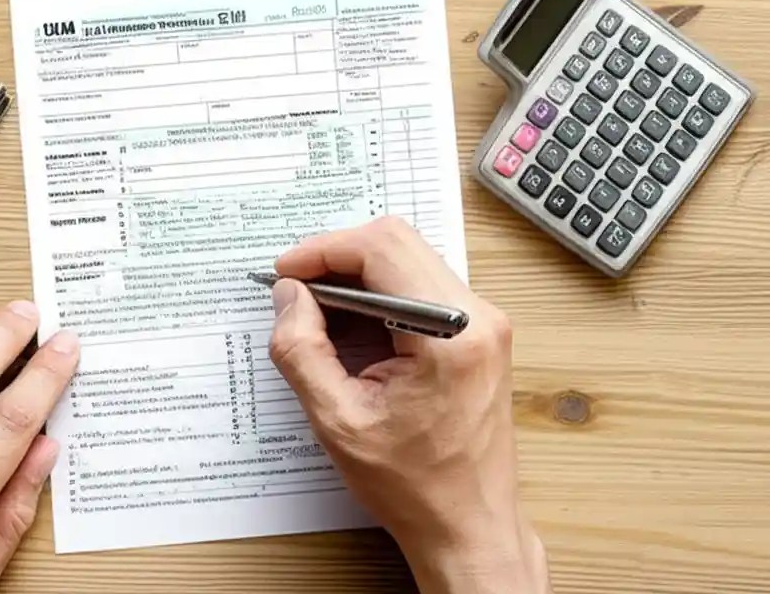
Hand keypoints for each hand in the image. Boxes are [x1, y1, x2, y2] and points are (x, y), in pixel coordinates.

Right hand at [268, 218, 549, 593]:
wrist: (470, 525)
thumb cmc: (415, 486)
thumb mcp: (338, 420)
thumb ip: (302, 350)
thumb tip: (289, 296)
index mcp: (450, 334)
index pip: (382, 249)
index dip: (323, 251)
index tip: (285, 275)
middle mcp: (478, 318)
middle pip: (396, 243)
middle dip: (336, 259)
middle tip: (295, 292)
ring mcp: (484, 323)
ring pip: (408, 260)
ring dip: (356, 277)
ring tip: (318, 315)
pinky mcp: (479, 334)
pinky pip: (421, 287)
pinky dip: (378, 295)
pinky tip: (350, 329)